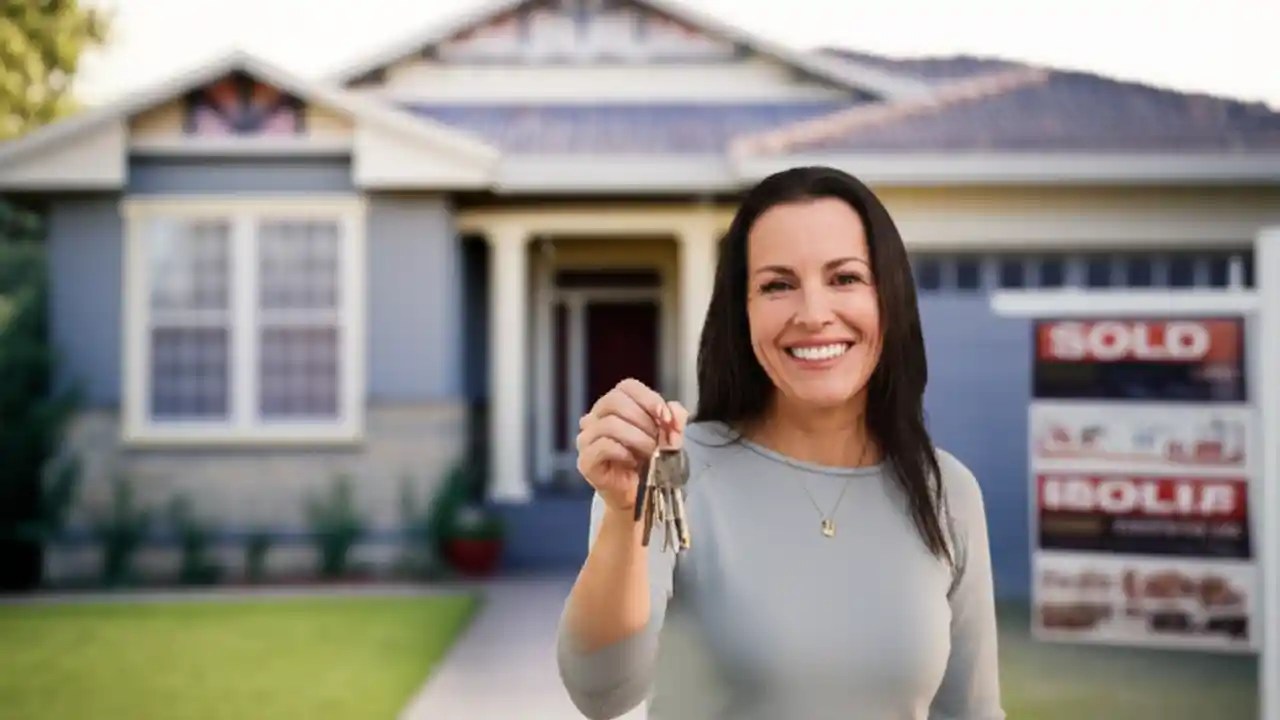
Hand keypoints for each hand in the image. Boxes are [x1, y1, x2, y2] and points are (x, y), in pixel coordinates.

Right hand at [576, 379, 688, 513]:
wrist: (638, 494)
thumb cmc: (649, 461)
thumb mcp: (668, 435)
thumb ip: (674, 419)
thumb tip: (672, 413)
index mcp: (613, 406)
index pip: (626, 387)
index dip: (649, 398)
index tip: (666, 417)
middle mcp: (594, 418)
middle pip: (614, 401)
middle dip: (643, 419)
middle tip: (658, 439)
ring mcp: (586, 439)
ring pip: (609, 424)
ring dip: (637, 438)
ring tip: (651, 452)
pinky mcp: (585, 461)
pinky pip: (603, 446)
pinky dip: (624, 452)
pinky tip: (633, 461)